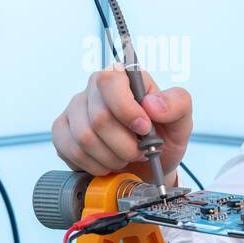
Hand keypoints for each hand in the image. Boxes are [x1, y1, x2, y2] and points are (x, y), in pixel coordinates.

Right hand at [51, 67, 192, 185]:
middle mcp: (94, 88)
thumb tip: (151, 104)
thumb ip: (177, 104)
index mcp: (122, 77)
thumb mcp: (182, 120)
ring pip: (84, 138)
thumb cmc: (163, 138)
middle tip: (138, 152)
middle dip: (124, 145)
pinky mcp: (61, 131)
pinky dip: (94, 164)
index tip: (144, 129)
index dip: (126, 110)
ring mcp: (74, 109)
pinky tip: (107, 163)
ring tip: (124, 158)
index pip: (110, 82)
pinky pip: (70, 150)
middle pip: (99, 118)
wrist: (148, 166)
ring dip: (111, 157)